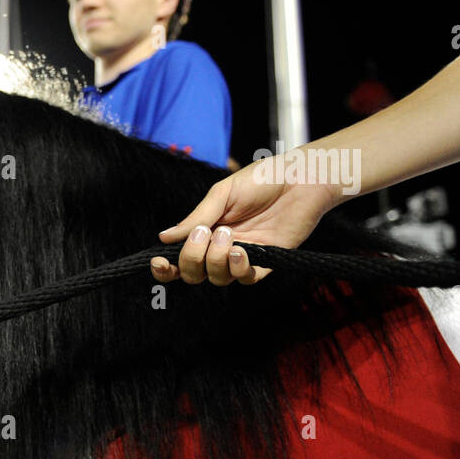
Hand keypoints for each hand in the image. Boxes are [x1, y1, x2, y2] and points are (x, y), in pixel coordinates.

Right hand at [151, 160, 337, 285]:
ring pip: (217, 278)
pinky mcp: (266, 262)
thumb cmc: (261, 180)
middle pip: (193, 274)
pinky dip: (239, 268)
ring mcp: (242, 257)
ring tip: (229, 234)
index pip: (178, 259)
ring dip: (217, 259)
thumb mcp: (221, 194)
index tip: (160, 261)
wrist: (299, 179)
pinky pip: (245, 279)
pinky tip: (242, 250)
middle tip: (204, 234)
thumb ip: (196, 218)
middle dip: (192, 259)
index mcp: (205, 232)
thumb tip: (164, 237)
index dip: (165, 268)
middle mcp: (220, 249)